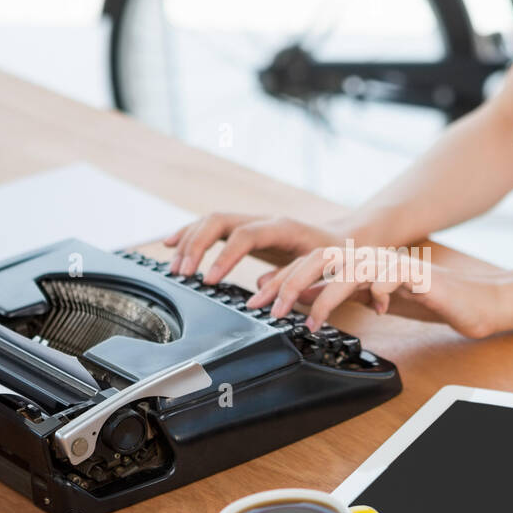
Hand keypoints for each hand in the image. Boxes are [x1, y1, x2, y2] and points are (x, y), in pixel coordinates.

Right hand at [162, 213, 348, 282]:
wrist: (340, 239)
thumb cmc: (333, 255)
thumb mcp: (322, 268)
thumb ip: (293, 279)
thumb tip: (261, 293)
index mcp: (283, 227)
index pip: (245, 235)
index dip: (224, 257)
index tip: (210, 280)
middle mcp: (263, 220)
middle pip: (219, 221)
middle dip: (196, 246)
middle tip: (183, 274)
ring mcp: (252, 222)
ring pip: (211, 222)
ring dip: (189, 242)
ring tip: (175, 268)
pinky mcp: (245, 229)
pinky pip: (211, 227)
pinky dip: (190, 235)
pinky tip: (171, 244)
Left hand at [247, 245, 502, 338]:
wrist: (468, 301)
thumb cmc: (421, 300)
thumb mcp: (366, 299)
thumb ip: (331, 295)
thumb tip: (297, 298)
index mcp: (354, 262)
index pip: (308, 265)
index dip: (281, 281)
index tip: (257, 301)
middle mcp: (369, 258)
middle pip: (319, 259)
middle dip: (290, 283)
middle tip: (270, 309)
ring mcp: (390, 264)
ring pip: (346, 268)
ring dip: (322, 294)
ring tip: (308, 320)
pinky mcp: (414, 275)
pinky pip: (386, 277)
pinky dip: (372, 292)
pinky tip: (369, 310)